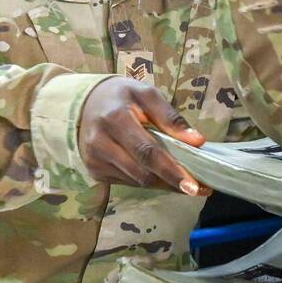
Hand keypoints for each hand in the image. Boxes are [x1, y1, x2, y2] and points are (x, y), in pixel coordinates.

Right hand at [77, 77, 211, 194]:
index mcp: (115, 119)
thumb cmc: (121, 96)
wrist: (84, 103)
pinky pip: (128, 182)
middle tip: (196, 187)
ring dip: (162, 184)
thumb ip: (171, 117)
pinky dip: (148, 181)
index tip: (193, 185)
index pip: (147, 151)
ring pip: (136, 181)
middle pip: (142, 173)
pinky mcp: (95, 171)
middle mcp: (100, 143)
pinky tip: (161, 176)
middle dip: (171, 182)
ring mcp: (95, 160)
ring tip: (184, 181)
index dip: (171, 170)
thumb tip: (197, 141)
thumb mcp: (147, 94)